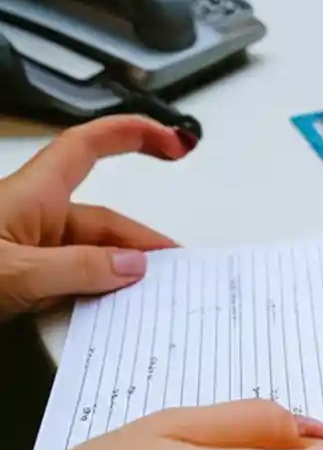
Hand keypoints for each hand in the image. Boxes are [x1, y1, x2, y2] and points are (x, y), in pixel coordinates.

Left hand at [0, 115, 194, 317]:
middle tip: (179, 271)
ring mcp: (24, 248)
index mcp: (31, 194)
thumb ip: (77, 269)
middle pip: (102, 219)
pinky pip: (69, 280)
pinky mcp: (18, 279)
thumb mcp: (12, 273)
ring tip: (152, 300)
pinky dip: (95, 294)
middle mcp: (31, 216)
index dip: (134, 135)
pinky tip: (111, 314)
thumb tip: (133, 266)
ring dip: (121, 275)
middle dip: (142, 241)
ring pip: (89, 255)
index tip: (174, 142)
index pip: (90, 147)